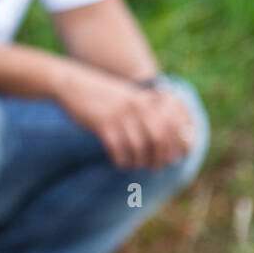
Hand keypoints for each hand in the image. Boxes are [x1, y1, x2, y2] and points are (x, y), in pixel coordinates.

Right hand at [54, 63, 194, 170]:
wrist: (73, 84)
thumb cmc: (104, 95)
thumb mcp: (130, 96)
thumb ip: (150, 109)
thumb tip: (169, 138)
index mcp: (148, 99)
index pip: (176, 125)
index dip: (180, 144)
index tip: (177, 156)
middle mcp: (138, 106)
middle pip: (161, 139)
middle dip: (161, 158)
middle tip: (157, 168)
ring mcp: (120, 115)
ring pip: (140, 147)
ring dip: (140, 162)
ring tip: (136, 166)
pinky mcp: (103, 125)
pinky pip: (119, 150)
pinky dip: (122, 161)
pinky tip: (120, 162)